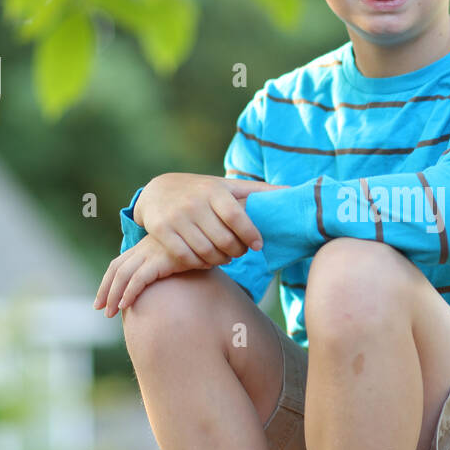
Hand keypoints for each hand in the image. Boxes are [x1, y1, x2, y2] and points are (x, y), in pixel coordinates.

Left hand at [94, 232, 212, 316]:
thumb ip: (163, 269)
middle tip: (99, 308)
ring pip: (123, 274)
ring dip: (114, 294)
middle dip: (105, 290)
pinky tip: (125, 305)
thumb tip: (154, 290)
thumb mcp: (175, 259)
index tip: (101, 300)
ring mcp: (152, 253)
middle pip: (116, 269)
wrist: (213, 238)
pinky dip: (129, 292)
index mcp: (144, 248)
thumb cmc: (198, 253)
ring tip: (110, 313)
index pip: (118, 264)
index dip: (107, 282)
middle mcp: (144, 249)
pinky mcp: (161, 260)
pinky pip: (139, 278)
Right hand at [133, 172, 289, 265]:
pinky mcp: (161, 230)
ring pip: (206, 251)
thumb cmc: (202, 190)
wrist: (158, 190)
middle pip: (223, 239)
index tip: (258, 246)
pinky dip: (201, 263)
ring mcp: (176, 217)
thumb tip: (292, 190)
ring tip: (226, 257)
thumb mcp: (227, 186)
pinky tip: (207, 260)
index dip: (250, 234)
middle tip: (240, 253)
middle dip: (236, 251)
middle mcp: (194, 203)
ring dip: (220, 260)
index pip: (236, 216)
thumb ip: (257, 191)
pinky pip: (186, 257)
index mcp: (214, 190)